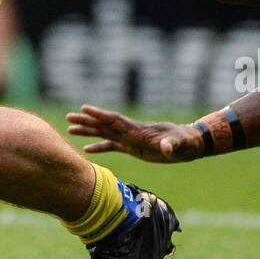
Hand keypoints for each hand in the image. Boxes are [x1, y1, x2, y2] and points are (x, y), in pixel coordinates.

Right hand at [66, 104, 205, 163]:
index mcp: (139, 131)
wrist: (190, 143)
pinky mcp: (133, 148)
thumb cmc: (186, 143)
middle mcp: (132, 132)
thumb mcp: (180, 145)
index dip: (101, 115)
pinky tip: (86, 150)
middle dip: (87, 121)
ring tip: (70, 130)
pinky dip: (99, 147)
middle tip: (69, 117)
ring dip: (88, 131)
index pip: (116, 121)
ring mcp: (131, 139)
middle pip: (105, 124)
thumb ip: (172, 145)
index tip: (85, 109)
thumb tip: (168, 148)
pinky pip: (112, 146)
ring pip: (105, 134)